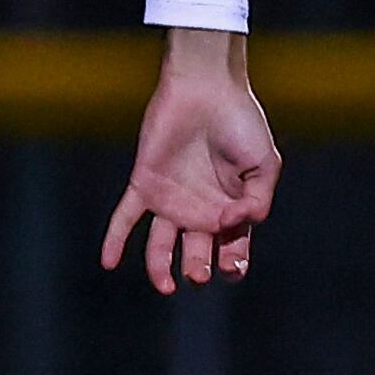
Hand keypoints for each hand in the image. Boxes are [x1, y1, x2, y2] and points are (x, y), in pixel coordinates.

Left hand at [101, 29, 280, 293]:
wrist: (207, 89)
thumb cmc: (242, 123)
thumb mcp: (265, 164)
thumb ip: (259, 201)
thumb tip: (234, 226)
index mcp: (232, 207)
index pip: (232, 248)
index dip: (233, 264)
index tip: (232, 263)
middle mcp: (200, 209)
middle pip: (198, 252)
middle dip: (198, 268)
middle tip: (198, 273)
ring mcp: (170, 199)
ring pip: (160, 244)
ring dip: (160, 268)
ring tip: (167, 285)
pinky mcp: (144, 184)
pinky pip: (125, 218)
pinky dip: (115, 240)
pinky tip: (108, 263)